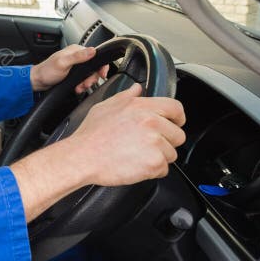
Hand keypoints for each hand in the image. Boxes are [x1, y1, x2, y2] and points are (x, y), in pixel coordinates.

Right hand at [10, 82, 185, 222]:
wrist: (82, 157)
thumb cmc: (91, 135)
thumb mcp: (106, 107)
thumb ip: (126, 96)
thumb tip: (137, 89)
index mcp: (141, 107)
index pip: (176, 108)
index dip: (177, 118)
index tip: (174, 124)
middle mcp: (151, 122)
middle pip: (177, 134)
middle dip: (165, 141)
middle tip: (145, 145)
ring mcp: (154, 142)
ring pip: (171, 153)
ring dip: (158, 157)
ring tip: (136, 155)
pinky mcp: (154, 162)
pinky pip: (163, 169)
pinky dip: (152, 171)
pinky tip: (135, 165)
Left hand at [29, 44, 108, 92]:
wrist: (38, 81)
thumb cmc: (47, 71)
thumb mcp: (62, 63)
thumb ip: (77, 57)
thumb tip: (92, 50)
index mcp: (76, 50)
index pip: (95, 54)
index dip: (101, 65)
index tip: (102, 74)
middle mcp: (77, 56)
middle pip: (94, 67)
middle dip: (91, 78)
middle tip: (86, 84)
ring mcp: (76, 65)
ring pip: (89, 74)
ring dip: (86, 83)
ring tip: (80, 87)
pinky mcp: (74, 73)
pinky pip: (84, 79)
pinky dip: (82, 85)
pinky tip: (77, 88)